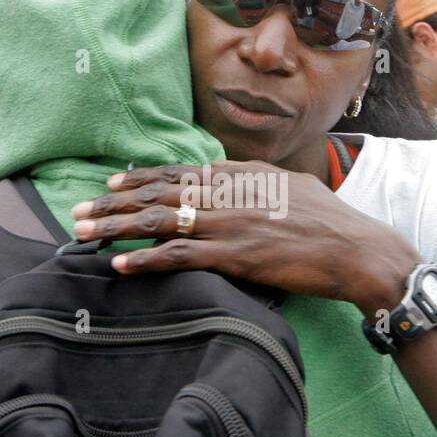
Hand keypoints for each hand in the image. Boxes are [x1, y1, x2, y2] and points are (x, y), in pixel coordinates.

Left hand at [69, 161, 420, 317]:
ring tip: (83, 232)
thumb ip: (255, 182)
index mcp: (243, 176)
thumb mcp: (290, 186)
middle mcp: (230, 194)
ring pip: (161, 221)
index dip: (141, 177)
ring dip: (117, 226)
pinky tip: (120, 263)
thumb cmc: (330, 222)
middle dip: (115, 201)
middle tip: (79, 209)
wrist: (357, 250)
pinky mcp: (236, 256)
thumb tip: (229, 180)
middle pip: (160, 193)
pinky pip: (181, 256)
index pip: (180, 173)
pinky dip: (147, 258)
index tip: (112, 181)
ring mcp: (231, 224)